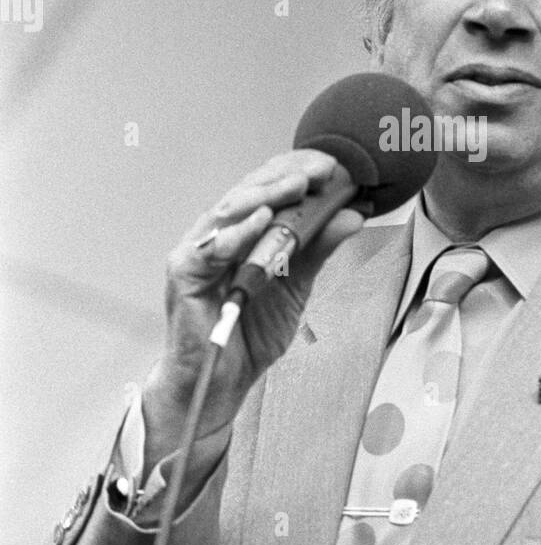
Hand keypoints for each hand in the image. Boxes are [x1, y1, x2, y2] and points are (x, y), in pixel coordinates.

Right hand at [142, 149, 363, 467]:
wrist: (222, 377)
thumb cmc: (251, 329)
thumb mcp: (297, 283)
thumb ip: (319, 247)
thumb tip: (353, 214)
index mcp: (242, 229)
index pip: (268, 186)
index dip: (298, 170)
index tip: (334, 167)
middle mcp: (218, 233)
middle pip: (249, 189)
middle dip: (287, 175)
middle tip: (322, 169)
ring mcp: (198, 250)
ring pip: (230, 210)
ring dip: (266, 195)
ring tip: (298, 185)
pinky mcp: (184, 272)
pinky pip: (211, 247)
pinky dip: (237, 233)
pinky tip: (262, 221)